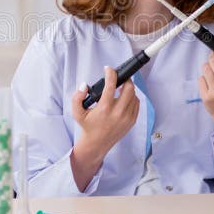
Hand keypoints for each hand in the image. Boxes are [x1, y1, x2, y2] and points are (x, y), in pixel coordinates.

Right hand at [69, 66, 139, 190]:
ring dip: (128, 89)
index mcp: (104, 109)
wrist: (97, 144)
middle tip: (119, 78)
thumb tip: (84, 85)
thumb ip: (77, 97)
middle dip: (125, 79)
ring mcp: (126, 118)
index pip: (111, 85)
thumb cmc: (87, 126)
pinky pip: (136, 104)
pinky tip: (125, 98)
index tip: (108, 69)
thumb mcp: (77, 112)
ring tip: (120, 88)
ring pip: (134, 95)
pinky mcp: (132, 121)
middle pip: (129, 88)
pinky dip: (132, 98)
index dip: (110, 73)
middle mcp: (117, 113)